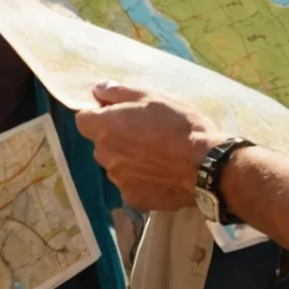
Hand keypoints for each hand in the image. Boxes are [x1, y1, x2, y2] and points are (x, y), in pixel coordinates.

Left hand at [75, 83, 217, 211]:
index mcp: (105, 128)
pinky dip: (141, 179)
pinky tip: (162, 173)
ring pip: (116, 165)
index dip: (99, 115)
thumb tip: (97, 89)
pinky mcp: (133, 199)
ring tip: (157, 155)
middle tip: (145, 133)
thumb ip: (118, 93)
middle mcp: (105, 155)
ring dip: (128, 159)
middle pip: (101, 144)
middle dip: (116, 138)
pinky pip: (131, 184)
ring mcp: (118, 180)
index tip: (119, 114)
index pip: (83, 120)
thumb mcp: (151, 96)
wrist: (205, 164)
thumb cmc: (178, 123)